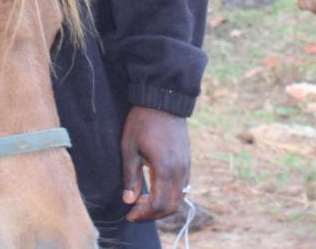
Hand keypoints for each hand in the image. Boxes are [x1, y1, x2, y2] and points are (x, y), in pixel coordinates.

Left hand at [120, 106, 189, 221]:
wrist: (163, 100)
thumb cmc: (142, 122)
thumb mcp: (129, 148)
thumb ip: (131, 177)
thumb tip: (128, 201)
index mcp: (165, 168)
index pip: (159, 204)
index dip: (144, 214)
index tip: (129, 214)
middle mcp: (180, 171)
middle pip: (172, 206)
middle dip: (153, 214)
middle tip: (135, 212)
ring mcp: (186, 166)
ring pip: (179, 198)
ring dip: (162, 206)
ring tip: (143, 202)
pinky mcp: (187, 161)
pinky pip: (182, 187)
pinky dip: (170, 195)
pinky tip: (155, 190)